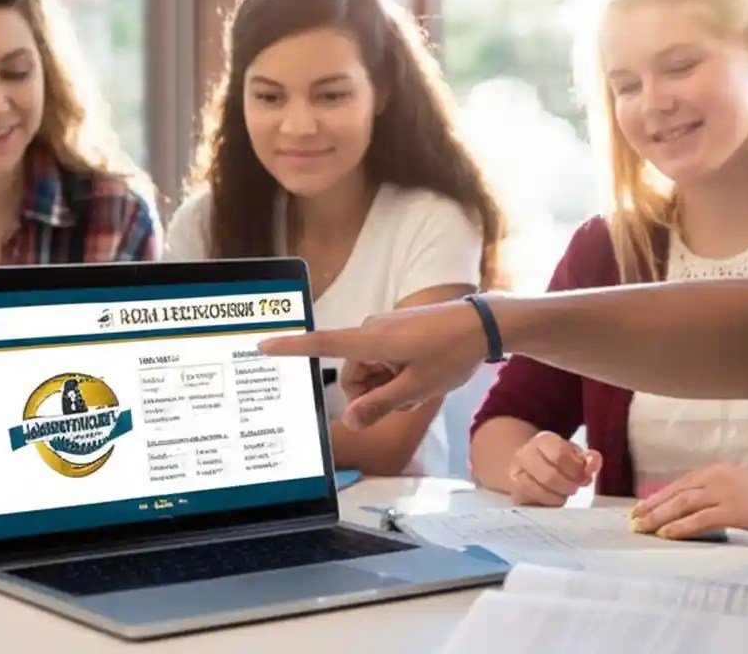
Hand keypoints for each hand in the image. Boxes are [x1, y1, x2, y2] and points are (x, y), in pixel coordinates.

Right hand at [259, 299, 488, 428]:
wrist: (484, 325)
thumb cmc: (451, 354)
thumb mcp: (416, 389)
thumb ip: (379, 406)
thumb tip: (349, 421)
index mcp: (371, 341)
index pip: (322, 344)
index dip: (292, 347)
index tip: (263, 344)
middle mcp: (371, 330)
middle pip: (351, 374)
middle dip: (372, 392)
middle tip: (407, 397)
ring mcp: (383, 329)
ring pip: (368, 370)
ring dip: (387, 385)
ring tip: (419, 386)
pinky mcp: (395, 330)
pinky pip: (382, 359)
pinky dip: (395, 374)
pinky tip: (420, 376)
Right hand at [508, 432, 601, 505]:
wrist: (527, 466)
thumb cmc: (555, 461)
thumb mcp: (573, 454)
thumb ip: (588, 459)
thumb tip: (594, 462)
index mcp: (542, 441)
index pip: (559, 455)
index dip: (575, 469)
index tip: (583, 476)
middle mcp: (524, 456)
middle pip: (549, 476)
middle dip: (568, 485)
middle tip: (575, 488)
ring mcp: (515, 476)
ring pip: (538, 491)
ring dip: (557, 496)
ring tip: (564, 494)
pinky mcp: (515, 495)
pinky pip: (532, 504)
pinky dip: (547, 505)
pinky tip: (553, 501)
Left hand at [629, 463, 747, 538]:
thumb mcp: (744, 489)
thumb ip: (722, 495)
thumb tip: (702, 510)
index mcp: (719, 470)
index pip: (682, 483)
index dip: (660, 496)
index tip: (642, 506)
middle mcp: (718, 477)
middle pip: (677, 492)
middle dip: (652, 506)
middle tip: (633, 518)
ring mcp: (725, 492)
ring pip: (682, 504)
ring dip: (658, 516)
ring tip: (641, 527)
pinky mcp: (734, 510)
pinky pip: (699, 519)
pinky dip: (680, 527)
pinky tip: (665, 534)